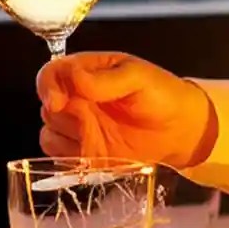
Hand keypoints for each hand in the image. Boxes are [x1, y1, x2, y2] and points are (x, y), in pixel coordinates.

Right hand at [35, 52, 216, 168]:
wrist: (182, 131)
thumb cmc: (162, 96)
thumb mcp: (138, 78)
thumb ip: (105, 79)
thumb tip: (75, 80)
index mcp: (86, 72)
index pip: (51, 73)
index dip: (47, 86)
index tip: (58, 101)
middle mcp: (77, 98)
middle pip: (46, 104)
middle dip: (62, 114)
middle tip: (88, 120)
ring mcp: (79, 125)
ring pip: (49, 129)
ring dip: (66, 135)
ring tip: (96, 135)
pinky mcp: (83, 150)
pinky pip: (58, 153)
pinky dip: (67, 155)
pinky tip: (89, 153)